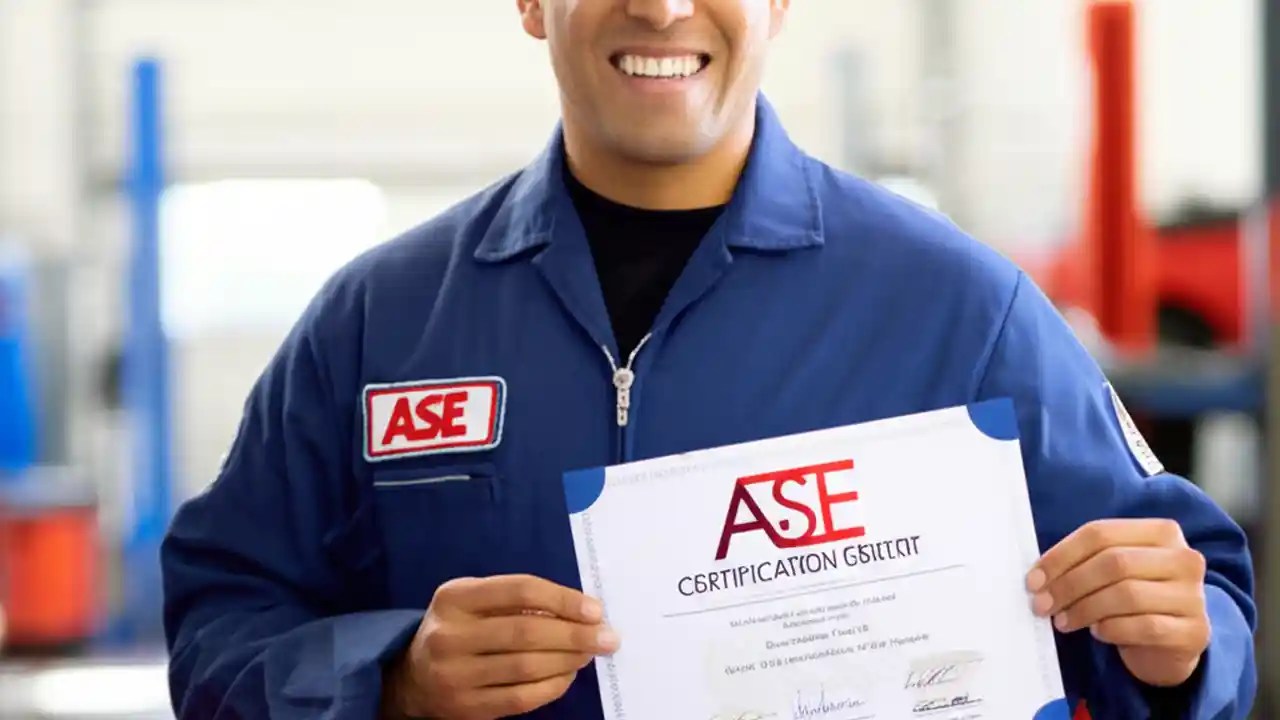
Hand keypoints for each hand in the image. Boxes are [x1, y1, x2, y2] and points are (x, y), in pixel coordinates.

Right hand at [382, 574, 619, 718]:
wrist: (410, 678)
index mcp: (455, 597)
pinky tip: (567, 676)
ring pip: (526, 668)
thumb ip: (515, 600)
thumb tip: (578, 610)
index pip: (519, 590)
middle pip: (526, 632)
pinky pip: (520, 698)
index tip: (594, 609)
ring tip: (589, 654)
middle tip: (607, 637)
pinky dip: (552, 687)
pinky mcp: (466, 708)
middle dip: (575, 635)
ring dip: (568, 661)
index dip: (563, 599)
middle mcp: (450, 635)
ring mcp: (456, 675)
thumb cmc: (456, 628)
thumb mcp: (472, 600)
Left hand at [1025, 519, 1209, 687]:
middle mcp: (1184, 559)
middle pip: (1113, 563)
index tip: (1033, 579)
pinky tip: (1097, 632)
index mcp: (1162, 532)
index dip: (1061, 556)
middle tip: (1042, 604)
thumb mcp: (1114, 571)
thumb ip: (1085, 561)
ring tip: (1063, 620)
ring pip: (1126, 595)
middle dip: (1069, 584)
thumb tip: (1037, 576)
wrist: (1172, 643)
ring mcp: (1193, 596)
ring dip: (1084, 609)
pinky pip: (1144, 626)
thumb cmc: (1134, 599)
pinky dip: (1111, 629)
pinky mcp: (1194, 631)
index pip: (1100, 533)